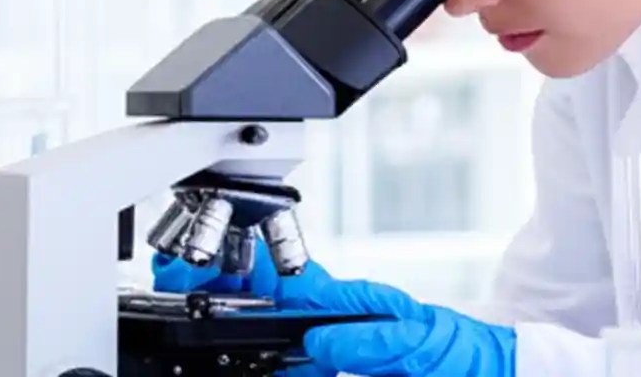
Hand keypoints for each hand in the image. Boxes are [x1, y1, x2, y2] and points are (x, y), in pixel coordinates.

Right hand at [151, 244, 516, 376]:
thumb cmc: (458, 352)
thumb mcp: (418, 341)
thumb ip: (369, 338)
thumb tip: (318, 340)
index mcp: (348, 305)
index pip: (284, 283)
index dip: (241, 275)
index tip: (204, 274)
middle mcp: (332, 328)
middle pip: (264, 312)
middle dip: (222, 302)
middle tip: (182, 299)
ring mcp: (330, 357)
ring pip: (271, 351)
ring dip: (238, 346)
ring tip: (200, 340)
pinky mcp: (333, 373)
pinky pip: (294, 370)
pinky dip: (268, 366)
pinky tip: (248, 365)